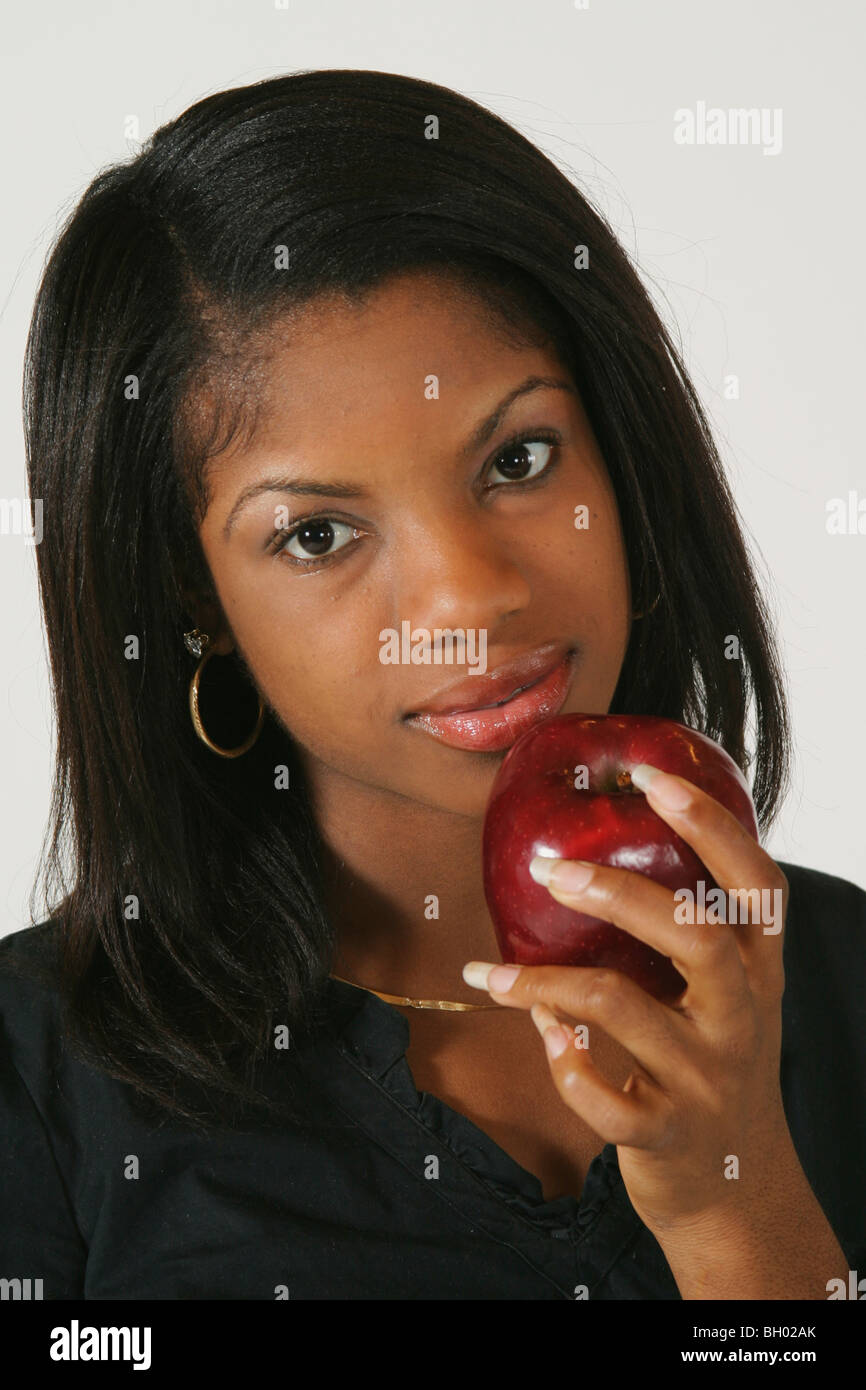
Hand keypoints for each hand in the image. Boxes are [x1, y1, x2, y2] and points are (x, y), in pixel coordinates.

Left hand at [464, 762, 794, 1238]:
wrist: (736, 1184)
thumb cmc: (712, 1059)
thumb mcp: (725, 993)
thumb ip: (687, 930)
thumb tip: (602, 843)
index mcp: (758, 969)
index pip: (756, 883)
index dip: (710, 824)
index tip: (651, 775)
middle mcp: (742, 1015)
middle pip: (697, 934)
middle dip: (619, 892)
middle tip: (549, 868)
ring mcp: (707, 1077)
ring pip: (625, 1011)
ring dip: (546, 983)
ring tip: (489, 971)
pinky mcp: (668, 1133)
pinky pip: (605, 1099)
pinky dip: (563, 1064)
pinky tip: (538, 1034)